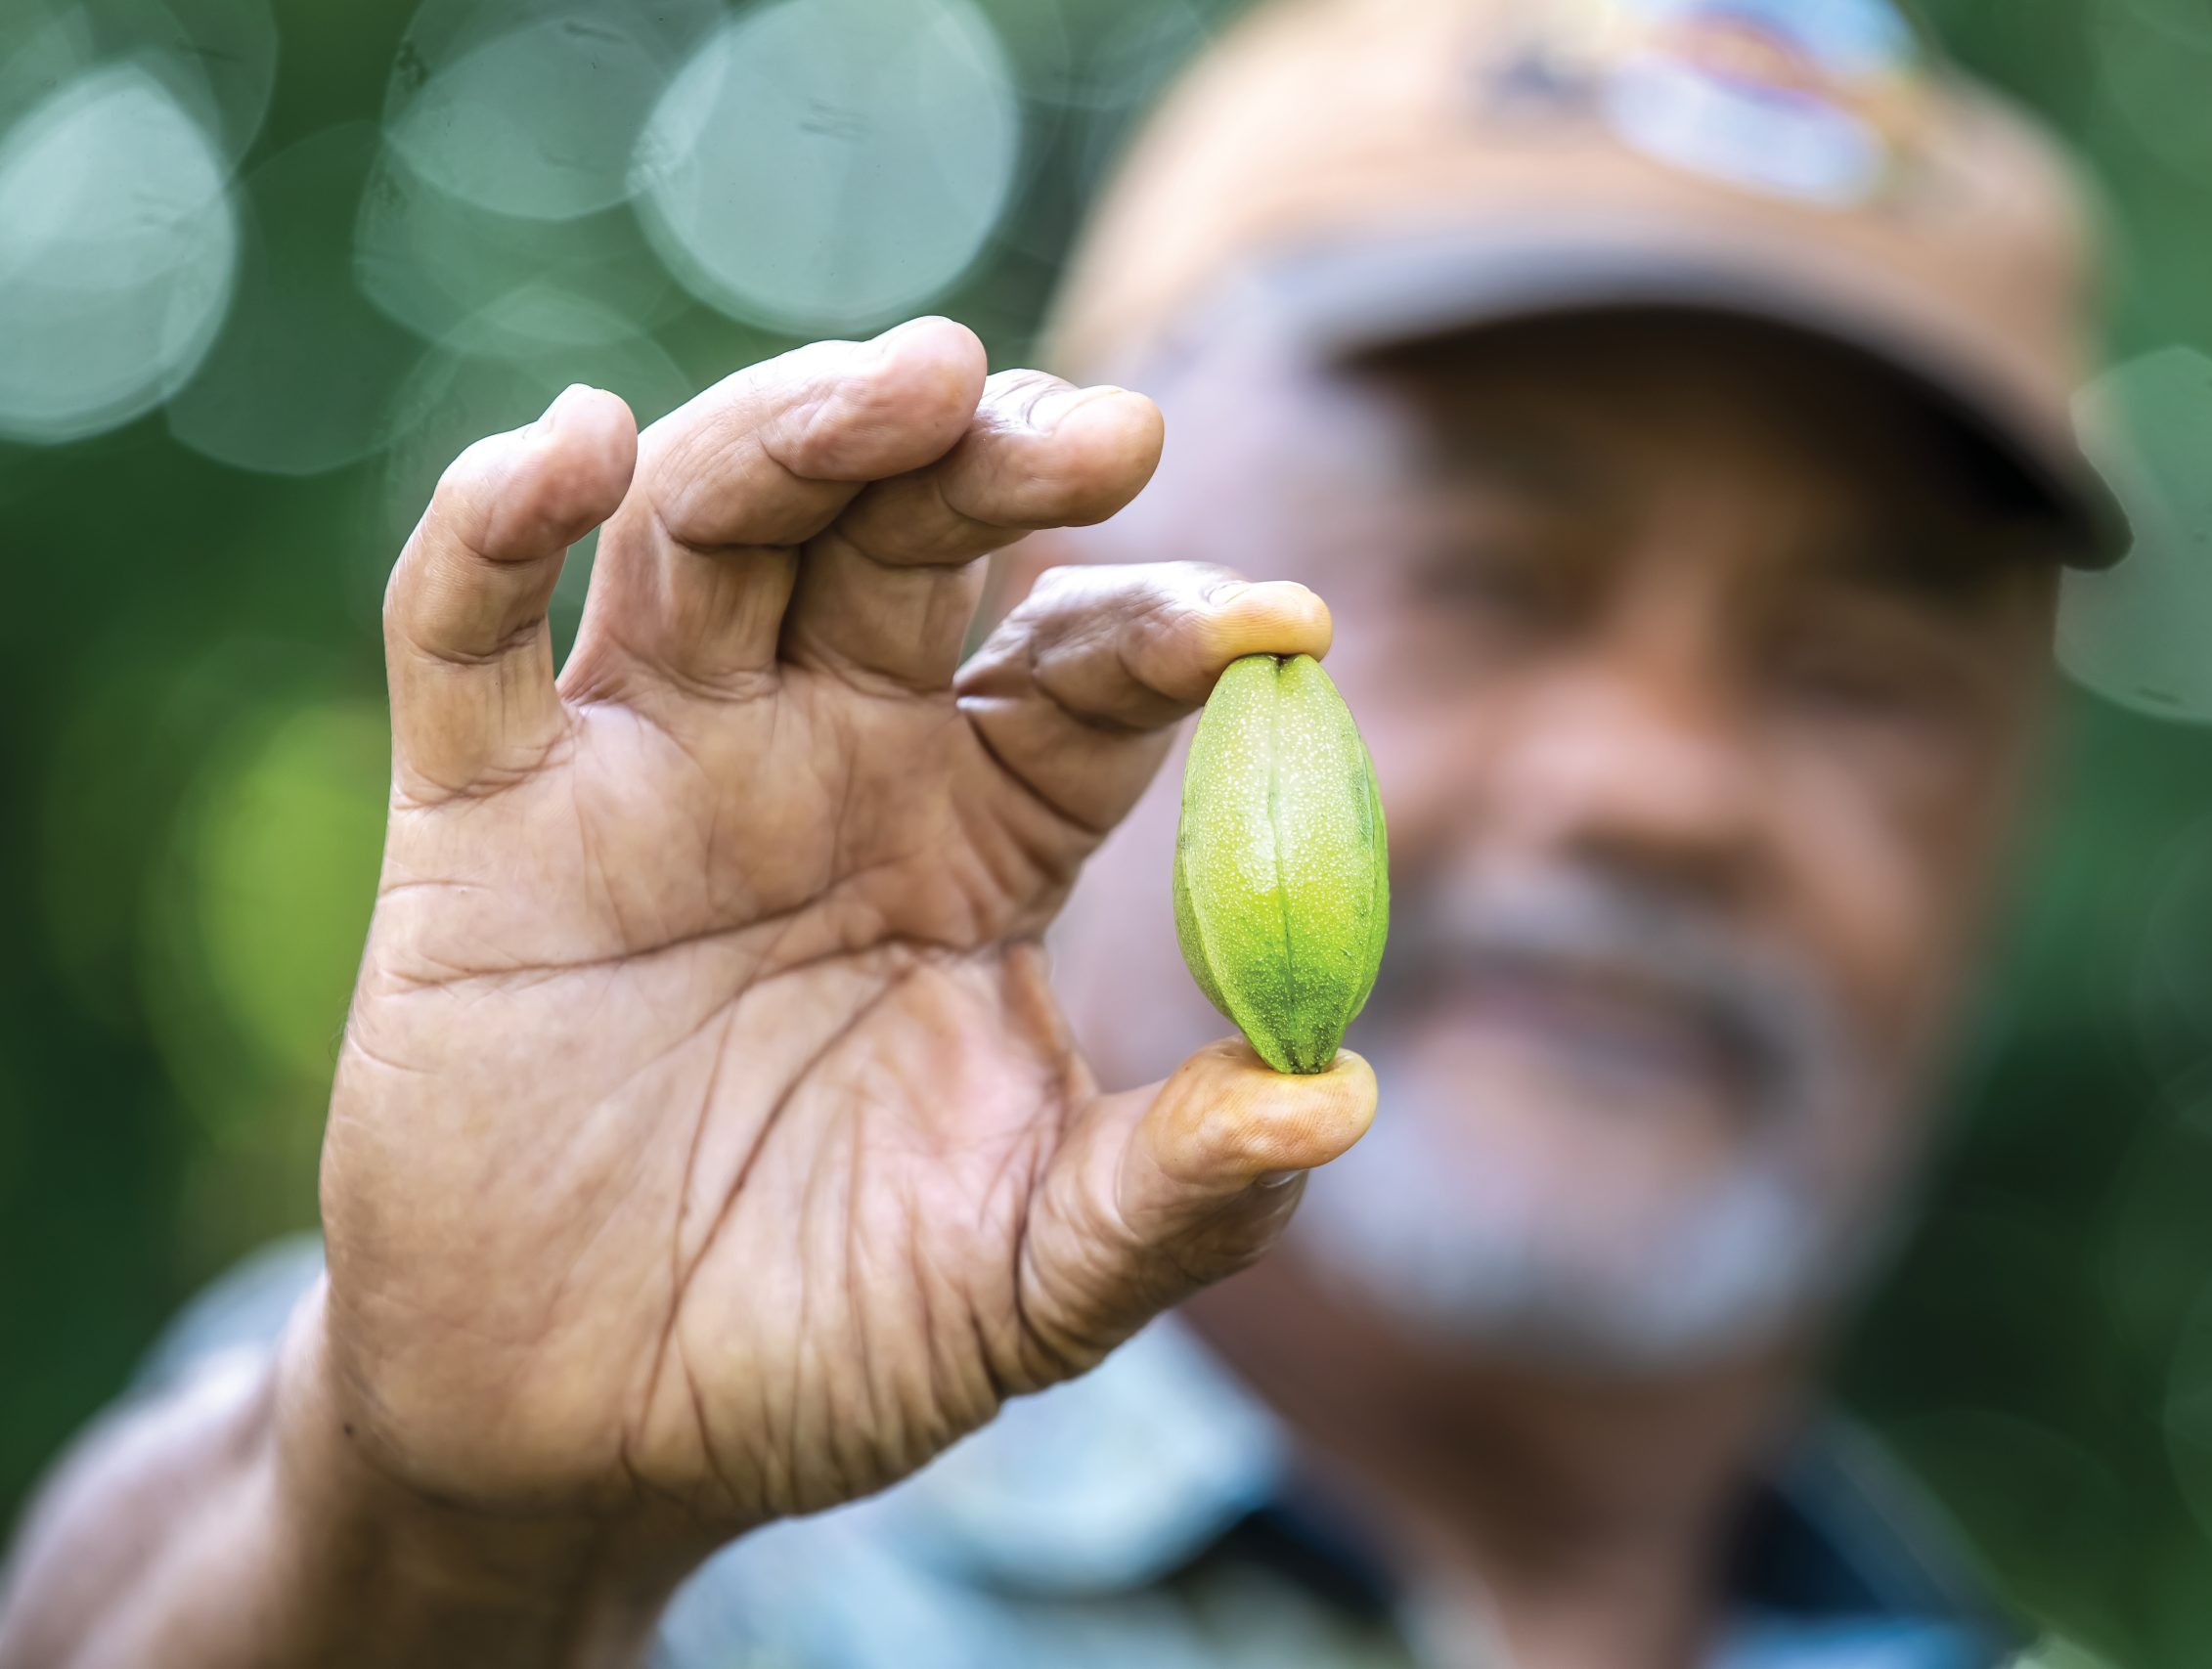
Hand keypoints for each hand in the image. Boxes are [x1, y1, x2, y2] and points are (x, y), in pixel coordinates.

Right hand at [312, 318, 1372, 1546]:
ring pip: (712, 526)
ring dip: (804, 431)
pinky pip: (463, 632)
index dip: (1176, 630)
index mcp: (979, 834)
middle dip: (999, 465)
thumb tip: (1341, 1095)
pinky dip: (493, 524)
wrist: (590, 1440)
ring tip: (919, 381)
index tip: (1284, 629)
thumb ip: (1173, 1193)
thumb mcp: (1029, 1281)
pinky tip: (572, 448)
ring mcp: (650, 768)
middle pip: (910, 541)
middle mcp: (826, 758)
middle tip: (1105, 432)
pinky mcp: (480, 821)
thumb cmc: (828, 1341)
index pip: (1086, 671)